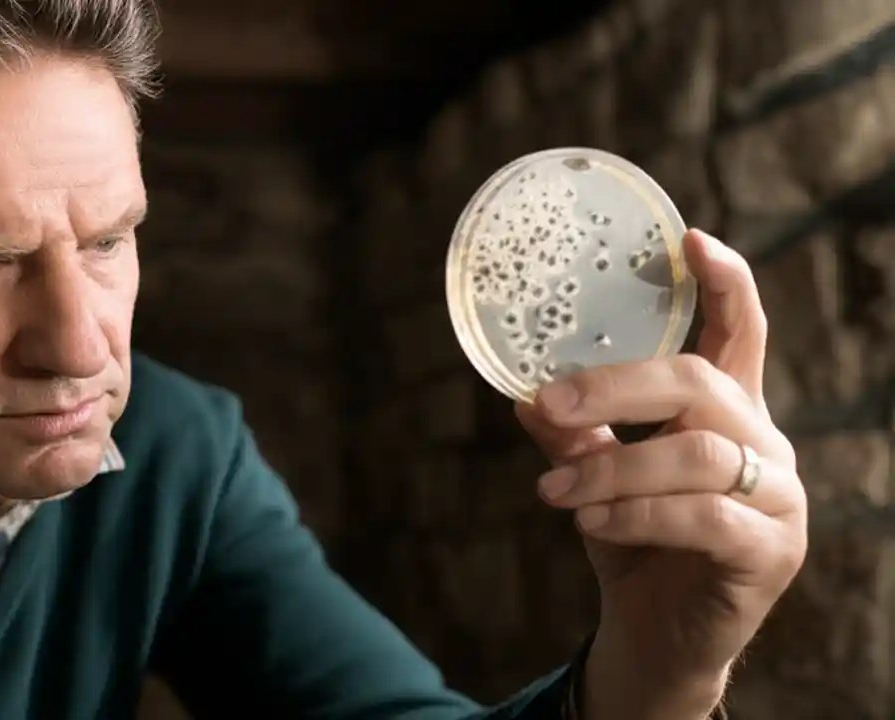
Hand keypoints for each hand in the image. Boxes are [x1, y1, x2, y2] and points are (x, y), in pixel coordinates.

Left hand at [515, 229, 806, 719]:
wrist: (658, 636)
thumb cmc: (632, 542)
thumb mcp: (595, 479)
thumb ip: (574, 436)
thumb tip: (521, 393)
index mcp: (728, 413)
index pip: (742, 333)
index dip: (725, 283)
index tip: (690, 239)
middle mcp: (763, 445)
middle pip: (702, 383)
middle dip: (617, 388)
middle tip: (551, 403)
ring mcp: (777, 499)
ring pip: (697, 454)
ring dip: (612, 467)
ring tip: (554, 491)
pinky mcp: (769, 552)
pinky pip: (703, 518)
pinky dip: (635, 514)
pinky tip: (589, 520)